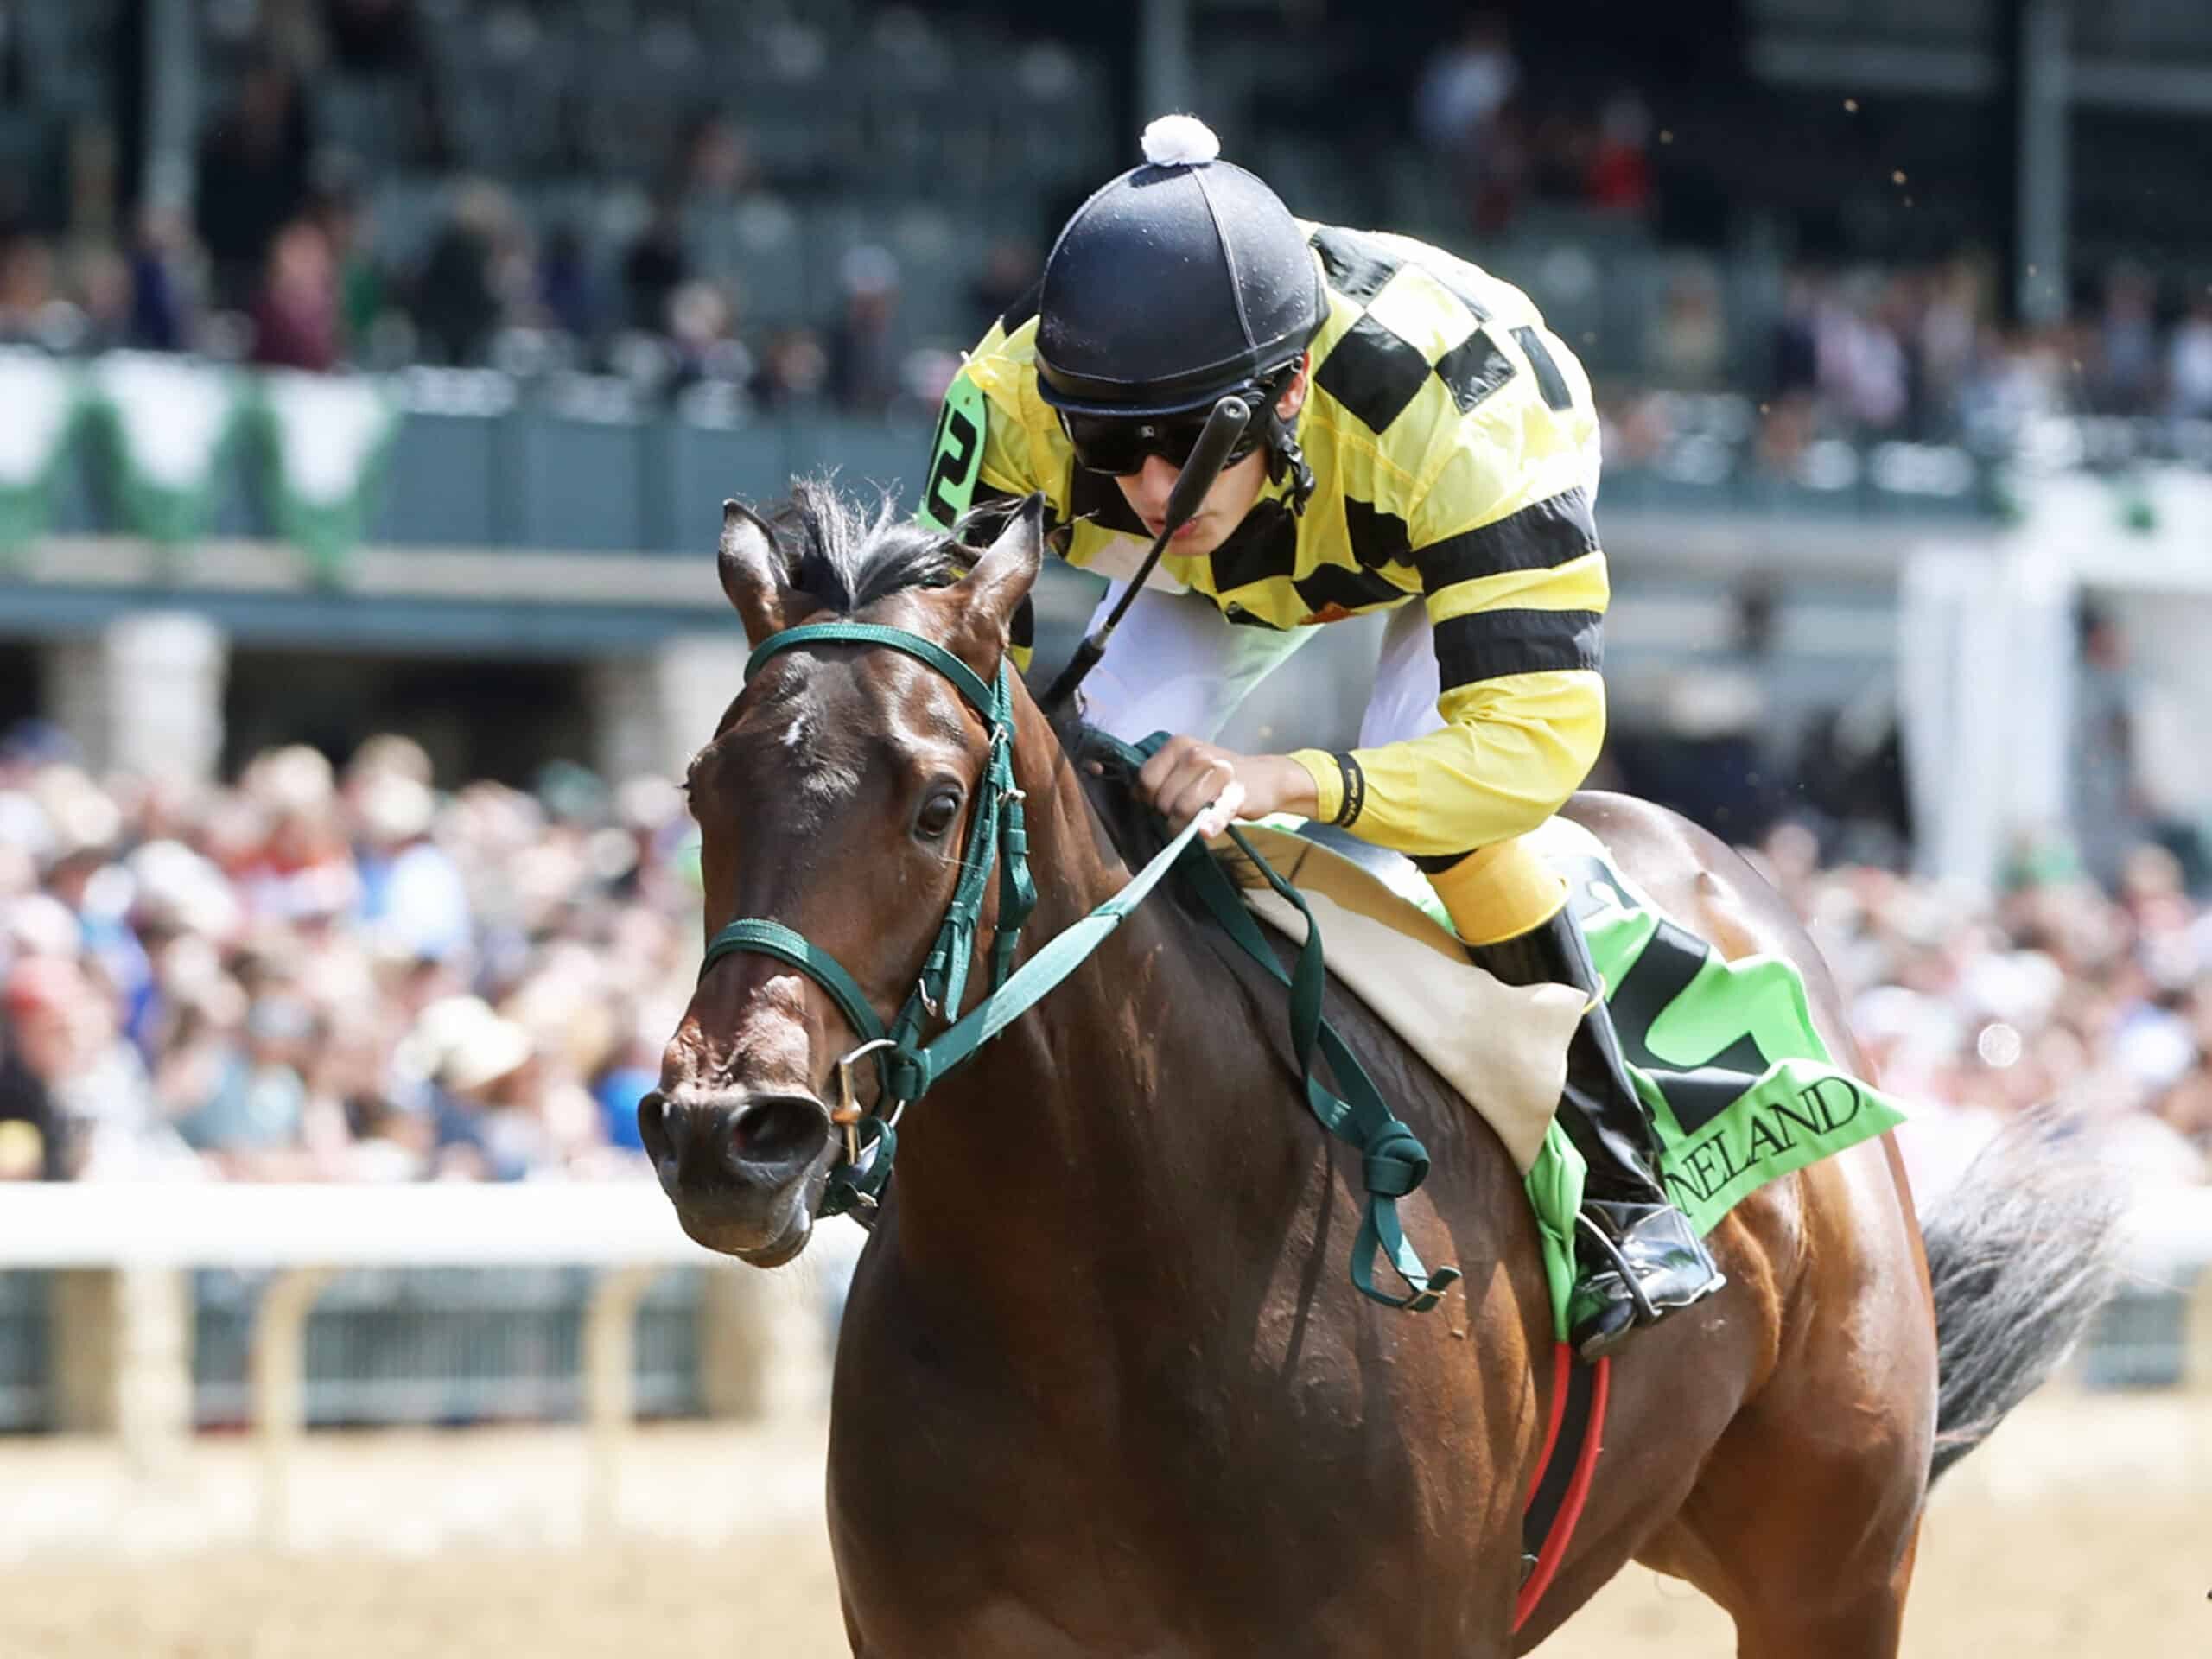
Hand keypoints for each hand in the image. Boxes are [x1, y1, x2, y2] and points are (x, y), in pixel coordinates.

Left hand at [1135, 736, 1317, 840]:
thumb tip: (1135, 797)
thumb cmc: (1216, 777)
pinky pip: (1218, 812)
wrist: (1264, 778)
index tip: (1160, 805)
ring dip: (1184, 826)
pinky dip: (1210, 823)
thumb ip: (1160, 778)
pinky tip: (1206, 831)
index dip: (1148, 799)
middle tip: (1182, 816)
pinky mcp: (1238, 792)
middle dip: (1167, 815)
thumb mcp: (1185, 767)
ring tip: (1193, 825)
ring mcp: (1219, 771)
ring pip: (1183, 808)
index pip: (1146, 779)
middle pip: (1163, 798)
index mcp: (1178, 744)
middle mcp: (1196, 753)